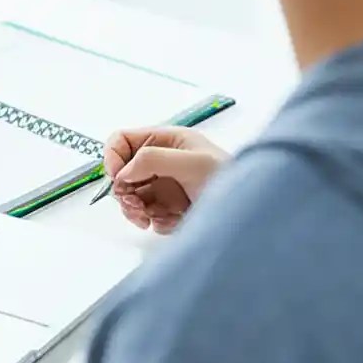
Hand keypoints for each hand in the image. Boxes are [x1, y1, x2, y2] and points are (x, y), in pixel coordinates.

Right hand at [102, 126, 227, 233]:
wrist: (250, 213)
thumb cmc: (228, 178)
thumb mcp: (191, 162)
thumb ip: (153, 160)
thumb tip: (123, 172)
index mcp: (166, 141)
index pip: (122, 141)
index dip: (112, 157)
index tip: (116, 178)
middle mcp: (161, 162)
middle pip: (122, 174)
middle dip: (124, 191)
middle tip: (135, 206)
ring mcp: (164, 186)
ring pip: (131, 198)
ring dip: (135, 210)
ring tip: (149, 220)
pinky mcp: (168, 208)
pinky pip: (147, 215)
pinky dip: (153, 222)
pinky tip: (170, 222)